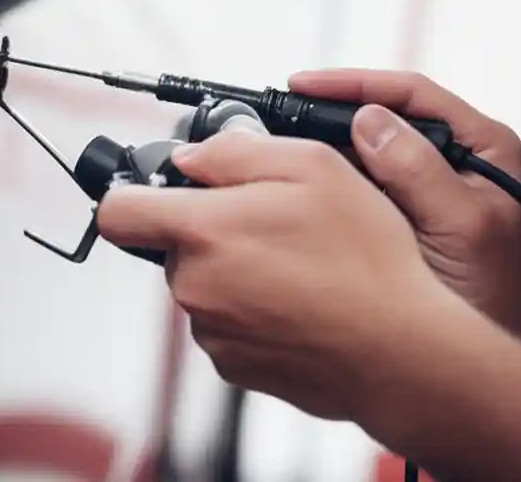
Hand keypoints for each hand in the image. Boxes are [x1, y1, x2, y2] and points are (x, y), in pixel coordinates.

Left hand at [97, 129, 453, 420]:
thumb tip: (190, 159)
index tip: (159, 192)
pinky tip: (301, 303)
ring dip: (235, 271)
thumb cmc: (366, 259)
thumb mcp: (313, 167)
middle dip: (210, 230)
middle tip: (272, 224)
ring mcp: (211, 332)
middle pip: (173, 246)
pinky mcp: (233, 367)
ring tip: (298, 268)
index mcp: (201, 232)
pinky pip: (227, 323)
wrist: (402, 353)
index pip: (117, 213)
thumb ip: (234, 153)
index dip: (133, 195)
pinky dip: (254, 310)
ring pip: (203, 284)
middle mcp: (193, 286)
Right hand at [288, 70, 520, 343]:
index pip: (411, 93)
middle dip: (331, 111)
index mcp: (485, 146)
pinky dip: (332, 177)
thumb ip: (420, 172)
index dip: (353, 84)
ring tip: (280, 147)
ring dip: (327, 145)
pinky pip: (364, 178)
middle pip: (386, 112)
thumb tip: (369, 121)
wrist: (499, 346)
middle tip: (277, 115)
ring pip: (370, 146)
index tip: (302, 86)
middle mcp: (460, 154)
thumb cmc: (496, 297)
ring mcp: (433, 180)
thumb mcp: (460, 230)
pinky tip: (300, 184)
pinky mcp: (410, 206)